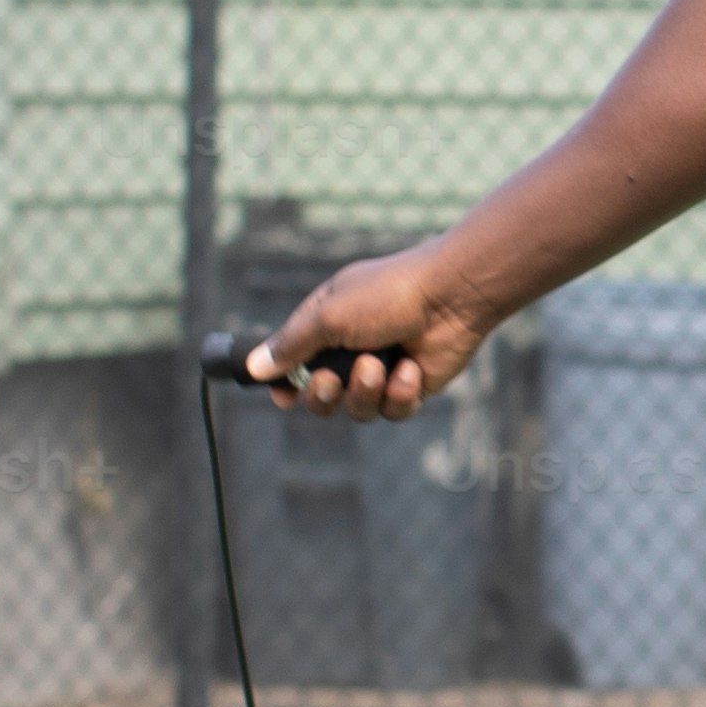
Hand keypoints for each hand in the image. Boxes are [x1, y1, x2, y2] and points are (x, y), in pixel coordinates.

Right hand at [257, 248, 488, 418]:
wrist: (451, 296)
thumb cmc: (387, 295)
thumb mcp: (329, 316)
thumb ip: (291, 345)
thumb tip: (254, 367)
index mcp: (327, 326)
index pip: (294, 365)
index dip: (286, 386)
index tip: (283, 397)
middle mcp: (352, 349)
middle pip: (322, 398)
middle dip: (323, 396)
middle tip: (332, 380)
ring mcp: (383, 370)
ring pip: (358, 409)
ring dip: (364, 392)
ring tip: (379, 365)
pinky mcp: (411, 386)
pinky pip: (393, 411)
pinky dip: (400, 394)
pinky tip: (411, 369)